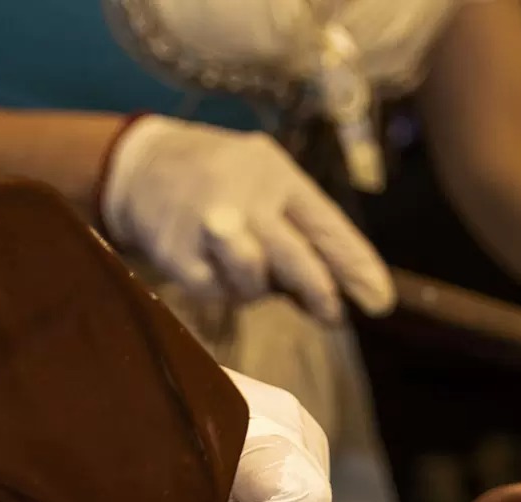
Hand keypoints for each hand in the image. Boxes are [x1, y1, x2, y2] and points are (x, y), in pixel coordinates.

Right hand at [99, 116, 394, 323]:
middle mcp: (246, 197)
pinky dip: (225, 290)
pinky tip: (217, 269)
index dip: (355, 265)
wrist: (141, 165)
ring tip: (254, 274)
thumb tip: (334, 292)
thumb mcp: (267, 180)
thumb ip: (299, 228)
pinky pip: (217, 292)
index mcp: (277, 175)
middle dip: (320, 292)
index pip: (326, 225)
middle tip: (335, 317)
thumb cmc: (222, 178)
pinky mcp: (178, 254)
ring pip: (255, 282)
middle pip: (294, 257)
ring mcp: (210, 226)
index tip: (380, 301)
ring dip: (261, 290)